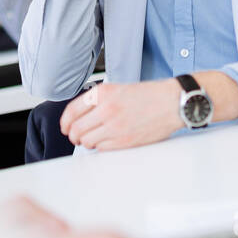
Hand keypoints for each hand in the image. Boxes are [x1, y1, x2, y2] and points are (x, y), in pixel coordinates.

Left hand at [59, 79, 182, 150]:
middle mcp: (106, 109)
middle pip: (76, 129)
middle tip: (77, 135)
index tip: (65, 126)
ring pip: (87, 141)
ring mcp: (115, 126)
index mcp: (103, 93)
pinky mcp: (125, 141)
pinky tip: (105, 141)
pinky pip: (101, 148)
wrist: (172, 102)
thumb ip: (98, 100)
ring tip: (92, 138)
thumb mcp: (118, 88)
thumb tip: (80, 116)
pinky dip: (100, 147)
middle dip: (74, 134)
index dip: (65, 122)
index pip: (72, 111)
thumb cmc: (150, 95)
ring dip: (86, 142)